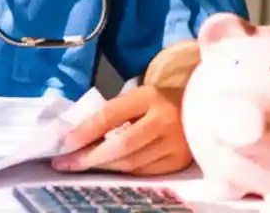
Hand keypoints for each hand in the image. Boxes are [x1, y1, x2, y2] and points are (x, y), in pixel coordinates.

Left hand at [50, 84, 191, 175]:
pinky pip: (144, 172)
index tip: (65, 143)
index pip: (111, 115)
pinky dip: (123, 172)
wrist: (205, 108)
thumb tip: (81, 135)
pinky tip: (108, 169)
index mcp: (149, 96)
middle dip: (90, 156)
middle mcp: (164, 120)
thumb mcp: (139, 96)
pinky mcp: (179, 161)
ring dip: (103, 167)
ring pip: (131, 162)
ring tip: (81, 166)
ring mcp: (174, 144)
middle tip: (66, 162)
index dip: (86, 131)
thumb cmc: (163, 101)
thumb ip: (114, 112)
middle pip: (121, 145)